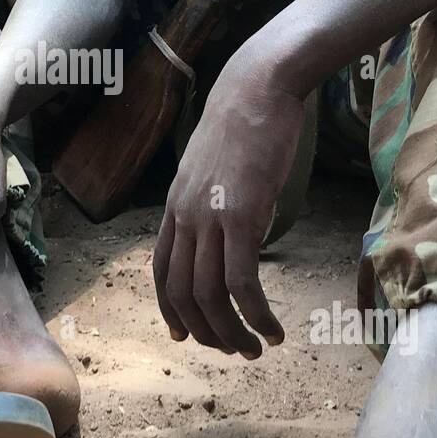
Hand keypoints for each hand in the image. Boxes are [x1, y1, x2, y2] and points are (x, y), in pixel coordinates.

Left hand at [152, 48, 297, 357]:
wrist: (258, 87)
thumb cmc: (247, 121)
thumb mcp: (218, 167)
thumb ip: (217, 200)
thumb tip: (237, 225)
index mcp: (176, 206)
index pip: (161, 270)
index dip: (170, 307)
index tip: (184, 333)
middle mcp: (185, 217)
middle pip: (182, 293)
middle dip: (205, 330)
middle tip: (233, 349)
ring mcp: (209, 218)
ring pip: (209, 296)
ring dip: (232, 333)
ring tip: (256, 349)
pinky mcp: (241, 218)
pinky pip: (241, 284)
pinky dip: (256, 315)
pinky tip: (275, 330)